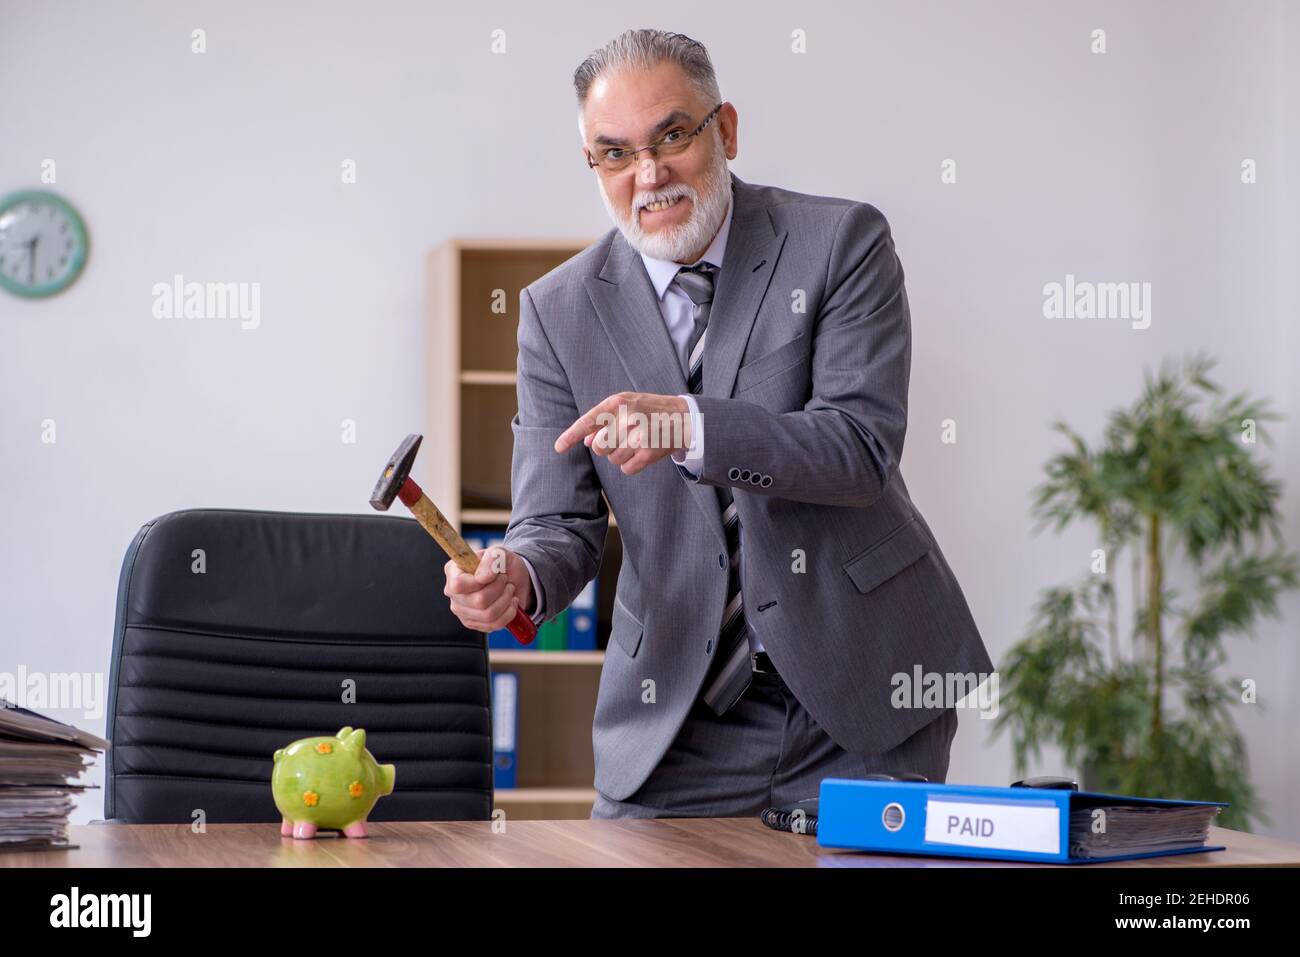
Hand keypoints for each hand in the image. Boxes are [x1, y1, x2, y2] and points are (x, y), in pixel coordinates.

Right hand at [443, 546, 532, 632]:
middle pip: (479, 601)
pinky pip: (494, 624)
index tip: (495, 574)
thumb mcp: (500, 553)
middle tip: (505, 580)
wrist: (512, 579)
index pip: (458, 585)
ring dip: (506, 600)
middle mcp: (454, 593)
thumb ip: (492, 558)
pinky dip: (509, 612)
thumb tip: (483, 578)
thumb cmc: (501, 564)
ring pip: (488, 614)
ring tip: (510, 590)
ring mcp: (462, 611)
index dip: (479, 582)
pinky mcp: (474, 623)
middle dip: (500, 589)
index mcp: (453, 571)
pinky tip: (511, 602)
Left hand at [554, 392, 691, 475]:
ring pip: (613, 459)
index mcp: (618, 403)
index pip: (588, 421)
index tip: (558, 448)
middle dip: (606, 448)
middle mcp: (628, 418)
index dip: (570, 435)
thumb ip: (603, 421)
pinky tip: (642, 453)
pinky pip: (626, 469)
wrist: (683, 416)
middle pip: (599, 447)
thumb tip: (585, 442)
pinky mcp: (650, 452)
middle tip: (621, 439)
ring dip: (621, 456)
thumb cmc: (648, 410)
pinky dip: (632, 464)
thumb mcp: (626, 406)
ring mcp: (640, 436)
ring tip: (636, 443)